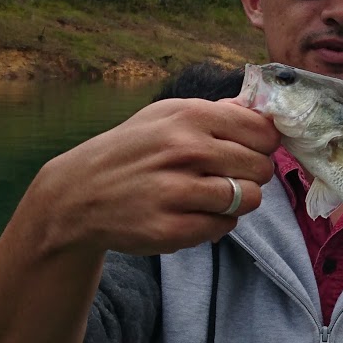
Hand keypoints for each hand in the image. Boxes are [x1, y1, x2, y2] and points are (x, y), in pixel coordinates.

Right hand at [17, 97, 280, 257]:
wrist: (77, 194)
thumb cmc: (131, 150)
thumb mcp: (165, 116)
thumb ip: (217, 113)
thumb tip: (264, 114)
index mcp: (189, 116)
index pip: (263, 131)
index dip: (261, 144)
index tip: (248, 150)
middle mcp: (185, 150)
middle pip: (261, 167)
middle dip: (250, 174)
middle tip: (225, 176)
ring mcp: (177, 191)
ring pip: (249, 199)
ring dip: (237, 200)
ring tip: (211, 196)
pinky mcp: (171, 229)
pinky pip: (225, 226)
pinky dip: (217, 222)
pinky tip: (193, 213)